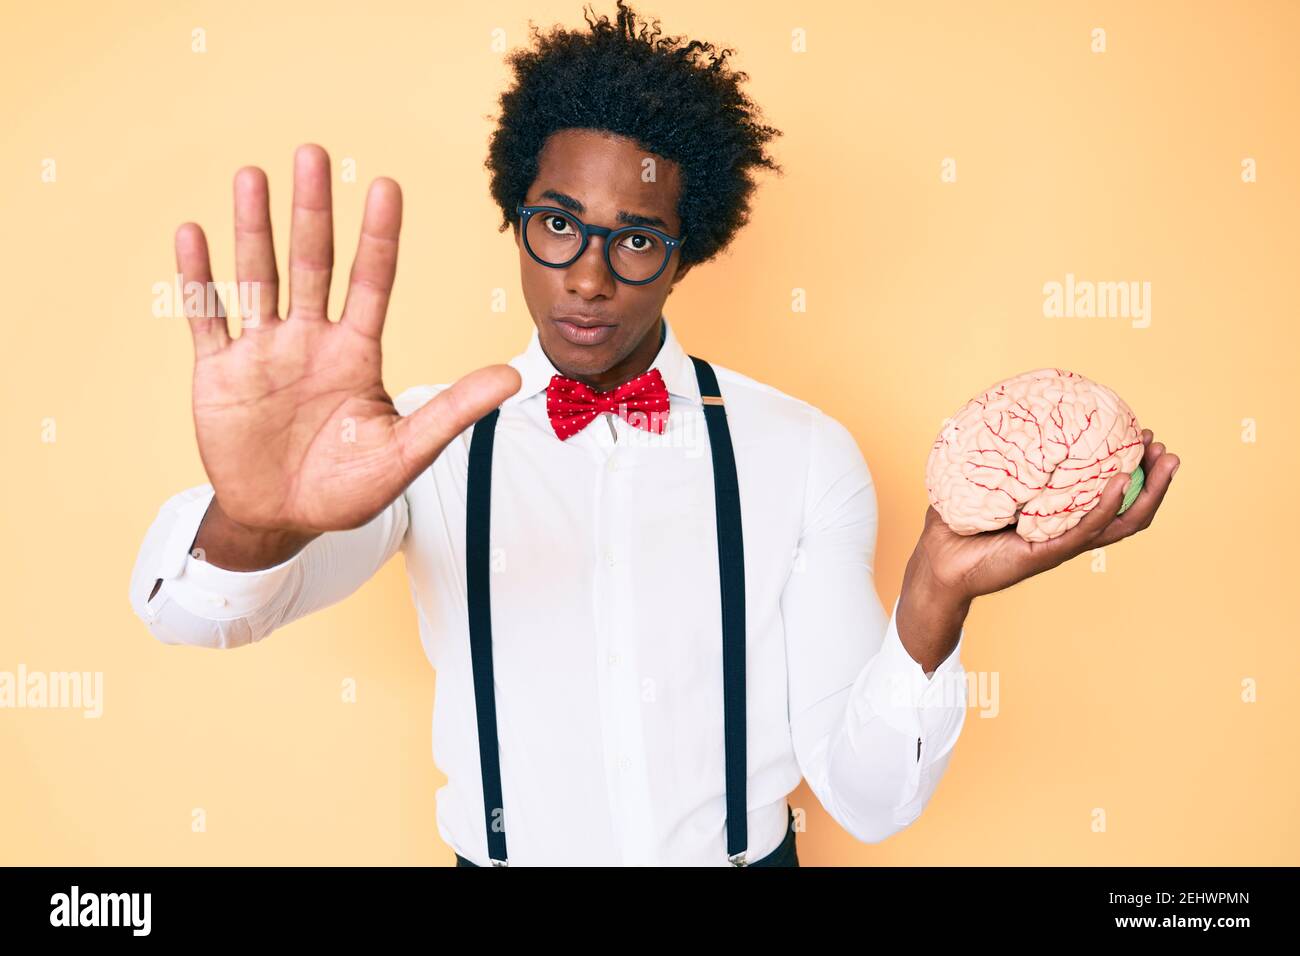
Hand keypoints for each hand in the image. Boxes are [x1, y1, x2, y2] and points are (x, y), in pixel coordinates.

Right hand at [176, 144, 520, 534]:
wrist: (283, 520)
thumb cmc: (347, 488)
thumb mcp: (406, 452)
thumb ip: (453, 410)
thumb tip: (514, 376)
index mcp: (356, 353)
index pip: (372, 281)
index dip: (379, 236)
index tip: (387, 186)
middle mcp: (310, 340)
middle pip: (312, 262)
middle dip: (313, 211)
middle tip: (315, 153)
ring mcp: (263, 351)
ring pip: (258, 277)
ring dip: (254, 228)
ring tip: (252, 176)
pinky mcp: (220, 372)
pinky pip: (207, 318)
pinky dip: (199, 280)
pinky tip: (193, 236)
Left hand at [910, 428, 1179, 604]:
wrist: (937, 561)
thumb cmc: (958, 524)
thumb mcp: (986, 481)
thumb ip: (999, 452)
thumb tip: (1003, 407)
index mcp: (1060, 513)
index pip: (1107, 492)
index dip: (1133, 468)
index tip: (1143, 436)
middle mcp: (1068, 529)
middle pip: (1127, 507)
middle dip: (1155, 478)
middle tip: (1164, 448)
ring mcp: (1061, 543)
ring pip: (1119, 521)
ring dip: (1147, 492)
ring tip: (1162, 462)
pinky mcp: (1046, 553)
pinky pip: (1085, 530)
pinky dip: (1106, 508)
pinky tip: (1119, 484)